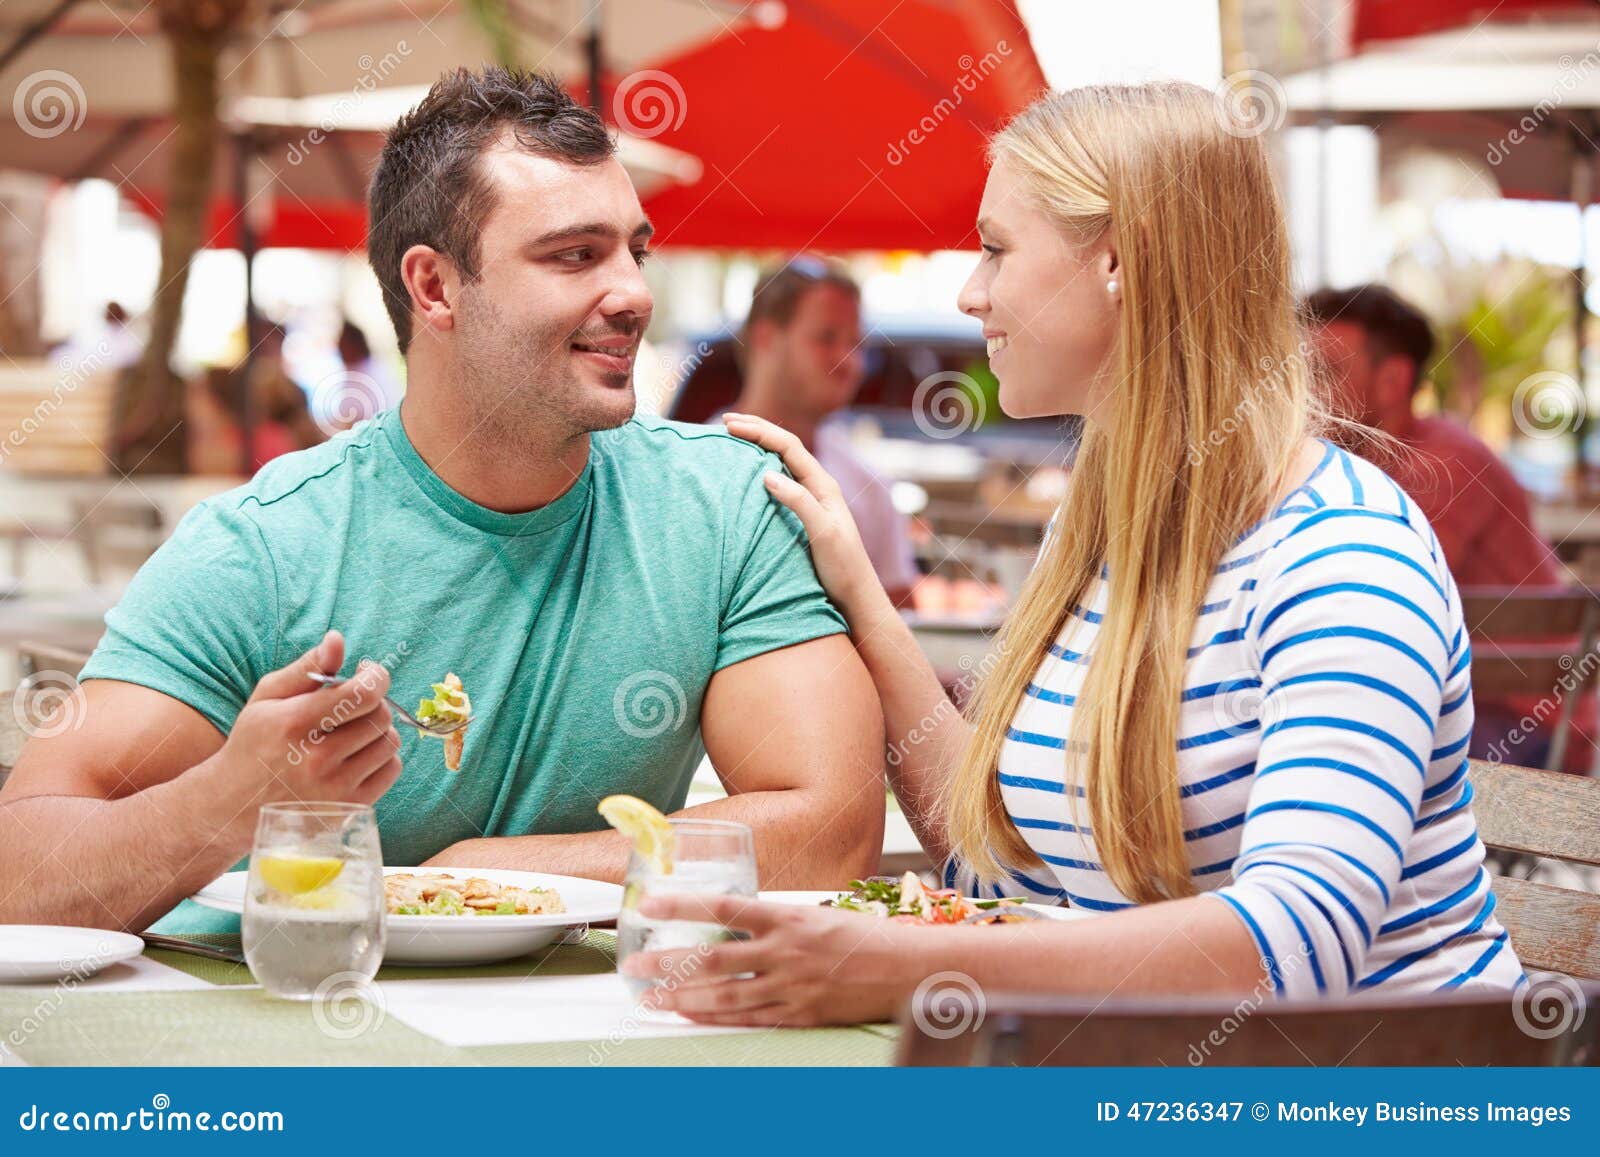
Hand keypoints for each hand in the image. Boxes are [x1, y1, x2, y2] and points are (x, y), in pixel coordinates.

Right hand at [204, 630, 403, 838]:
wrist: (233, 807)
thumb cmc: (254, 743)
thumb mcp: (267, 698)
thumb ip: (307, 666)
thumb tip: (337, 639)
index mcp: (293, 724)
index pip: (363, 694)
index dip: (376, 677)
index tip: (368, 674)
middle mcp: (316, 759)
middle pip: (380, 716)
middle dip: (373, 703)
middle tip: (355, 703)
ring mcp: (334, 789)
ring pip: (389, 743)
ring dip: (378, 730)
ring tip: (354, 729)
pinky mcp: (349, 809)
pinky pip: (392, 770)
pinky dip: (383, 757)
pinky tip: (359, 753)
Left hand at [621, 893, 924, 1026]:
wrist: (907, 970)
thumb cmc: (863, 936)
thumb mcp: (816, 914)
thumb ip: (775, 920)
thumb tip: (735, 919)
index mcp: (788, 916)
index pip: (724, 906)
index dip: (684, 905)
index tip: (651, 904)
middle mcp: (785, 951)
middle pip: (714, 958)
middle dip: (668, 964)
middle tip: (633, 967)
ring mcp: (791, 987)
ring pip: (725, 995)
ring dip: (683, 998)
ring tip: (651, 998)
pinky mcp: (799, 1015)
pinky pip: (749, 1018)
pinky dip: (716, 1018)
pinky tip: (691, 1017)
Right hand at [722, 413, 889, 624]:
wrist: (855, 595)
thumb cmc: (843, 567)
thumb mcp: (823, 533)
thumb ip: (799, 502)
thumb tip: (768, 474)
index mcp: (823, 484)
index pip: (788, 446)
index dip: (760, 431)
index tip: (731, 426)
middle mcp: (817, 487)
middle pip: (785, 447)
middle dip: (756, 430)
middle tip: (726, 421)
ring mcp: (810, 500)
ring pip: (781, 462)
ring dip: (758, 446)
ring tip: (733, 438)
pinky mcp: (802, 516)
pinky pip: (779, 483)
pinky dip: (760, 470)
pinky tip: (745, 475)